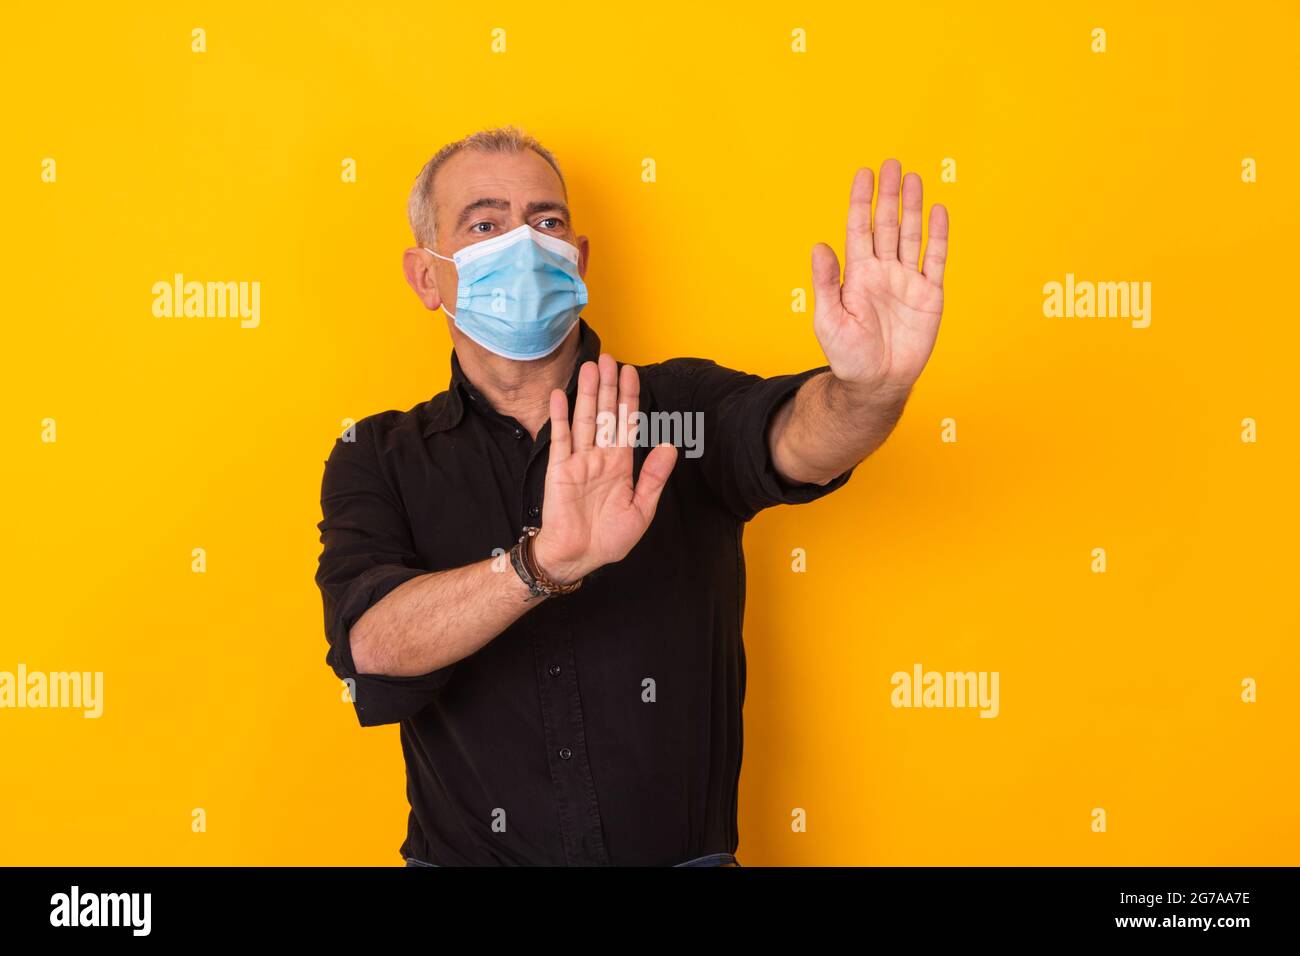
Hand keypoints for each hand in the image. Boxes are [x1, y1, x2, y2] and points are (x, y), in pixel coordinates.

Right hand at [533, 354, 677, 584]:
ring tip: (590, 367)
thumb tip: (668, 446)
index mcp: (621, 464)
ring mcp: (578, 460)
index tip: (632, 373)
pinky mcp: (559, 469)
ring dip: (587, 393)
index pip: (627, 423)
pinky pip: (559, 438)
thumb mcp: (641, 509)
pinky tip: (559, 396)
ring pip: (584, 419)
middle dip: (609, 386)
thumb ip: (653, 477)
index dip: (629, 398)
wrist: (578, 557)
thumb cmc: (610, 539)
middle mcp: (600, 456)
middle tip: (611, 358)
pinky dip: (559, 416)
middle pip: (605, 413)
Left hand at [810, 160, 948, 396]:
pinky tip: (939, 212)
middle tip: (892, 164)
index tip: (864, 174)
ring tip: (914, 179)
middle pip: (886, 225)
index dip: (861, 202)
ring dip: (913, 208)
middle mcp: (882, 271)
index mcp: (857, 274)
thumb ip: (826, 283)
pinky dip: (938, 236)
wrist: (877, 383)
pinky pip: (935, 260)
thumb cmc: (848, 355)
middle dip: (889, 195)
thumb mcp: (829, 320)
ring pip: (911, 236)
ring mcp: (907, 281)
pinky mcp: (930, 295)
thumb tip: (819, 246)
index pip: (858, 228)